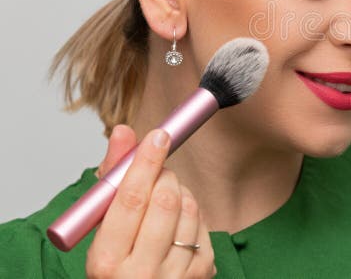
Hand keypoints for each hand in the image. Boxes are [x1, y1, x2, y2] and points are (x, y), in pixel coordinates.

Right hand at [85, 125, 215, 277]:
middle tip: (158, 172)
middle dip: (164, 175)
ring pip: (189, 208)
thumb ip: (111, 180)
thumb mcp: (102, 230)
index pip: (131, 200)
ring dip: (179, 192)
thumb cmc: (117, 263)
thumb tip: (123, 132)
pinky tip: (177, 221)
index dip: (146, 162)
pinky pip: (203, 223)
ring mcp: (175, 276)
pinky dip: (191, 211)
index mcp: (107, 262)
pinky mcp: (202, 273)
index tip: (158, 136)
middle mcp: (141, 273)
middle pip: (165, 200)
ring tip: (164, 201)